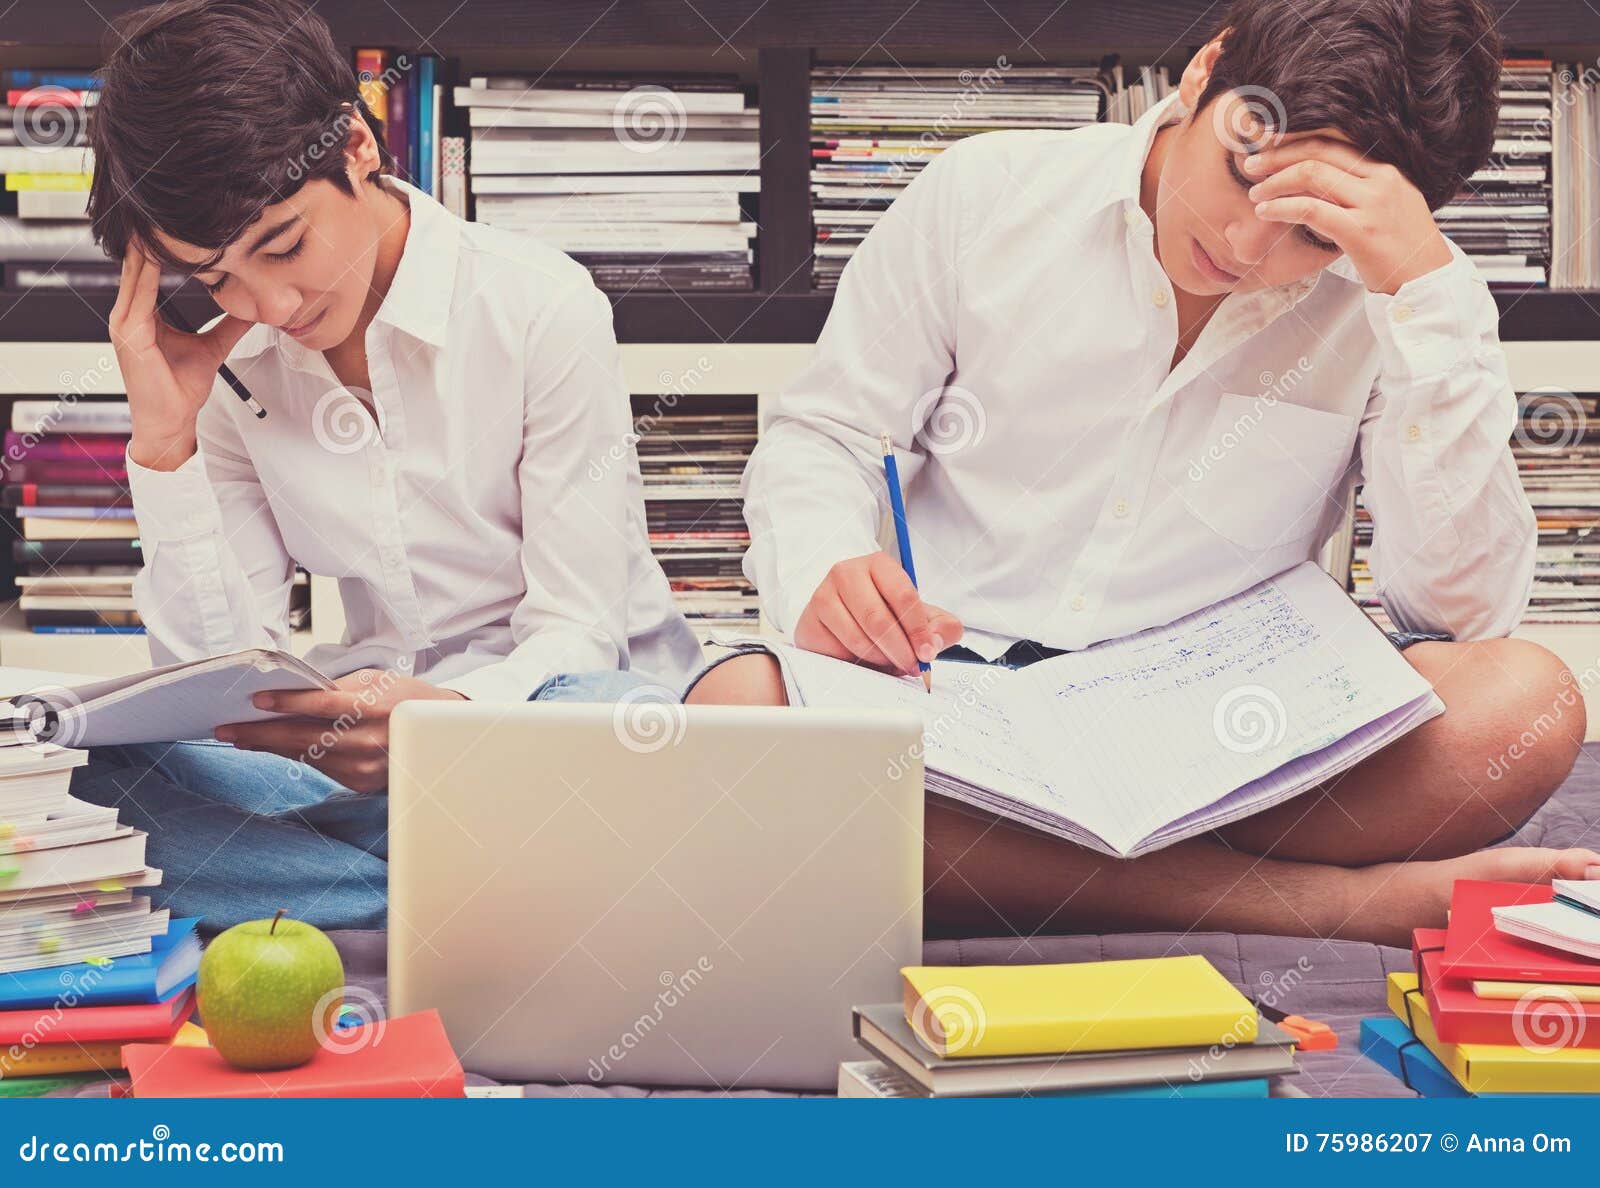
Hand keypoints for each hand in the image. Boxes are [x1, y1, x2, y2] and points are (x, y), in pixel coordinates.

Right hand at [108, 240, 254, 470]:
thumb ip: (228, 325)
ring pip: (135, 274)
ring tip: (161, 221)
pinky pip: (140, 295)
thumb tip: (252, 309)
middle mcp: (128, 315)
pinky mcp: (129, 334)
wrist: (171, 423)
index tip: (180, 224)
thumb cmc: (181, 390)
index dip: (161, 247)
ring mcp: (124, 323)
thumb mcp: (212, 348)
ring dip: (148, 248)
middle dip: (150, 238)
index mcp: (142, 315)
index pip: (148, 270)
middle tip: (165, 209)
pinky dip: (149, 273)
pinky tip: (161, 255)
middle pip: (137, 265)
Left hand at [214, 670, 466, 792]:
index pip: (323, 705)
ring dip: (269, 746)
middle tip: (226, 728)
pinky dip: (293, 756)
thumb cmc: (405, 697)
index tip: (256, 700)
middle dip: (261, 732)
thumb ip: (336, 687)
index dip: (288, 703)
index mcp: (376, 708)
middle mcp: (370, 741)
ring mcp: (365, 766)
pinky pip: (319, 767)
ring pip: (306, 756)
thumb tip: (292, 691)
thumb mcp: (376, 680)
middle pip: (305, 737)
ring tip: (239, 737)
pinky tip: (271, 747)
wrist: (439, 733)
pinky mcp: (361, 782)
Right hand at [794, 552, 962, 674]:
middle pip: (878, 619)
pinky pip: (838, 652)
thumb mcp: (921, 616)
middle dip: (900, 650)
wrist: (844, 616)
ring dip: (880, 660)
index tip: (927, 654)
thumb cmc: (887, 613)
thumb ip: (941, 628)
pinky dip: (857, 664)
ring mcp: (823, 596)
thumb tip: (932, 646)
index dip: (918, 629)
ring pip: (857, 639)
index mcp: (878, 564)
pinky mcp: (809, 622)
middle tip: (911, 667)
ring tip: (891, 663)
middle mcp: (846, 573)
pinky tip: (866, 661)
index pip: (903, 595)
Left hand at [1244, 137, 1453, 294]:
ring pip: (1312, 175)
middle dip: (1279, 154)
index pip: (1336, 139)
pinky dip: (1282, 207)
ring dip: (1275, 182)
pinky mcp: (1361, 231)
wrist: (1428, 282)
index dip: (1298, 137)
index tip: (1270, 141)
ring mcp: (1372, 204)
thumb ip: (1359, 191)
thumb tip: (1315, 185)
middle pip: (1319, 151)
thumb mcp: (1387, 209)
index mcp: (1387, 171)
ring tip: (1256, 193)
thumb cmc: (1402, 252)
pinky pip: (1311, 209)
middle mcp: (1381, 180)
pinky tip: (1266, 212)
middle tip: (1252, 164)